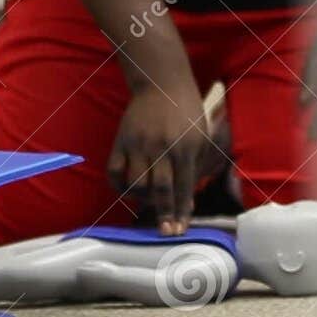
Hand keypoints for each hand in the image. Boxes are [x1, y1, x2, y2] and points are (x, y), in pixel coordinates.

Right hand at [108, 78, 208, 234]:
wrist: (162, 85)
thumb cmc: (187, 115)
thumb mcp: (201, 139)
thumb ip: (196, 170)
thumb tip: (186, 205)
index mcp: (186, 149)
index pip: (183, 187)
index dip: (180, 211)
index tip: (179, 230)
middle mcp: (162, 148)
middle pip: (161, 189)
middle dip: (163, 213)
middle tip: (165, 232)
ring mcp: (139, 144)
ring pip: (136, 183)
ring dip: (142, 199)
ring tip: (149, 202)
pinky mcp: (121, 140)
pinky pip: (115, 171)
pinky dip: (120, 186)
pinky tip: (129, 190)